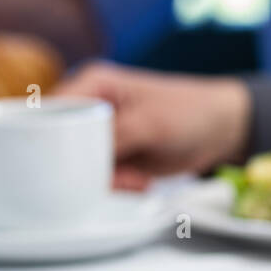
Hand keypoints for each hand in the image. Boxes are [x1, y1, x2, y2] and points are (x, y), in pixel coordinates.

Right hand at [53, 62, 251, 189]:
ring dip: (105, 181)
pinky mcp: (110, 156)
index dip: (49, 139)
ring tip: (135, 179)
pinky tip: (139, 181)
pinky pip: (97, 178)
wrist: (221, 130)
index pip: (50, 112)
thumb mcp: (147, 123)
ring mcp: (98, 135)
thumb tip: (76, 159)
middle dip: (85, 167)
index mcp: (90, 84)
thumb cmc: (189, 111)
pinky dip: (116, 186)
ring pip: (78, 167)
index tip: (66, 164)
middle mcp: (87, 108)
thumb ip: (109, 138)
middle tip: (119, 175)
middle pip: (60, 145)